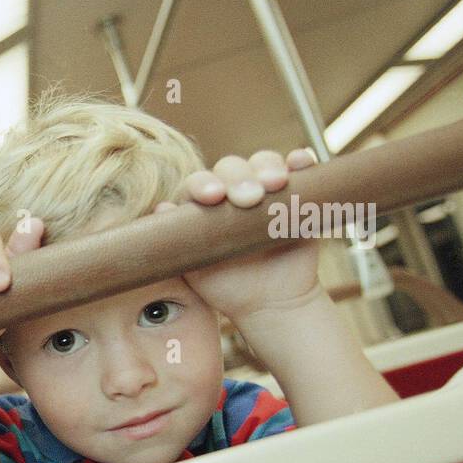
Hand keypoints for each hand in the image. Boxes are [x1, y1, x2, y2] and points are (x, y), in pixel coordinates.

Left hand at [156, 148, 322, 322]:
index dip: (203, 185)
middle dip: (239, 178)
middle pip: (231, 168)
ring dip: (269, 166)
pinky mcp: (297, 192)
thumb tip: (161, 209)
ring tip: (275, 184)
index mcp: (204, 205)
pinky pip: (300, 168)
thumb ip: (177, 242)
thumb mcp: (197, 268)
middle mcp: (232, 191)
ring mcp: (266, 189)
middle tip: (250, 199)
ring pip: (264, 162)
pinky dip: (300, 160)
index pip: (198, 184)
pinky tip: (301, 162)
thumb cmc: (227, 287)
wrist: (270, 303)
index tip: (213, 197)